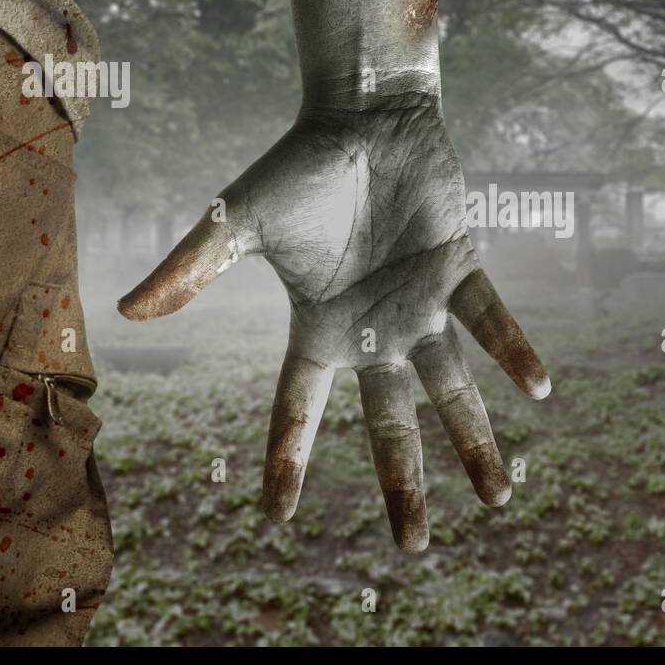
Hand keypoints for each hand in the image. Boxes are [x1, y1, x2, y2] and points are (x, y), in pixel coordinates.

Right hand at [118, 99, 549, 551]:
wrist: (361, 117)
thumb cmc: (298, 169)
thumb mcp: (238, 221)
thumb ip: (193, 269)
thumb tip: (125, 312)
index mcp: (321, 329)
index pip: (300, 408)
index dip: (289, 460)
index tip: (280, 519)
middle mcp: (376, 331)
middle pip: (390, 424)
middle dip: (403, 484)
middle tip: (415, 547)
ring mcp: (422, 305)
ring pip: (452, 387)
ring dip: (476, 439)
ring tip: (500, 497)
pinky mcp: (459, 269)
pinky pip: (490, 319)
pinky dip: (512, 351)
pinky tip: (539, 391)